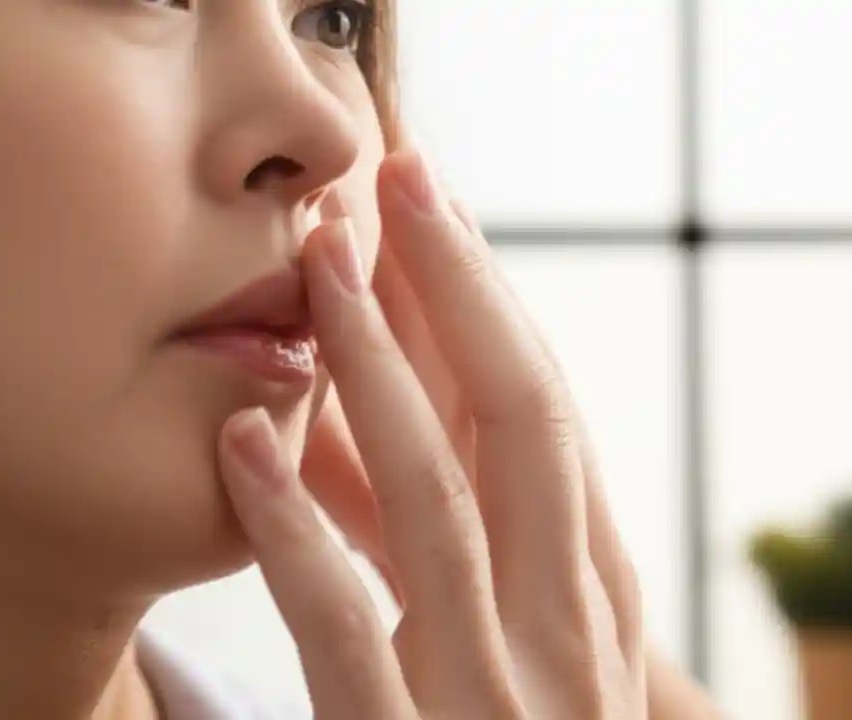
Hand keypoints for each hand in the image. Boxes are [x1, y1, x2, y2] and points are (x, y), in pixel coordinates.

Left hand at [216, 147, 646, 716]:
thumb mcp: (521, 643)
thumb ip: (471, 546)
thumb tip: (392, 416)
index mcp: (599, 607)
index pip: (557, 428)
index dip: (504, 310)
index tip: (448, 217)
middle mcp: (569, 640)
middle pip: (525, 429)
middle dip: (466, 294)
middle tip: (405, 182)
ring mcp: (497, 700)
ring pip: (440, 502)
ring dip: (375, 370)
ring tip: (319, 270)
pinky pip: (347, 633)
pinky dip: (297, 530)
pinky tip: (251, 444)